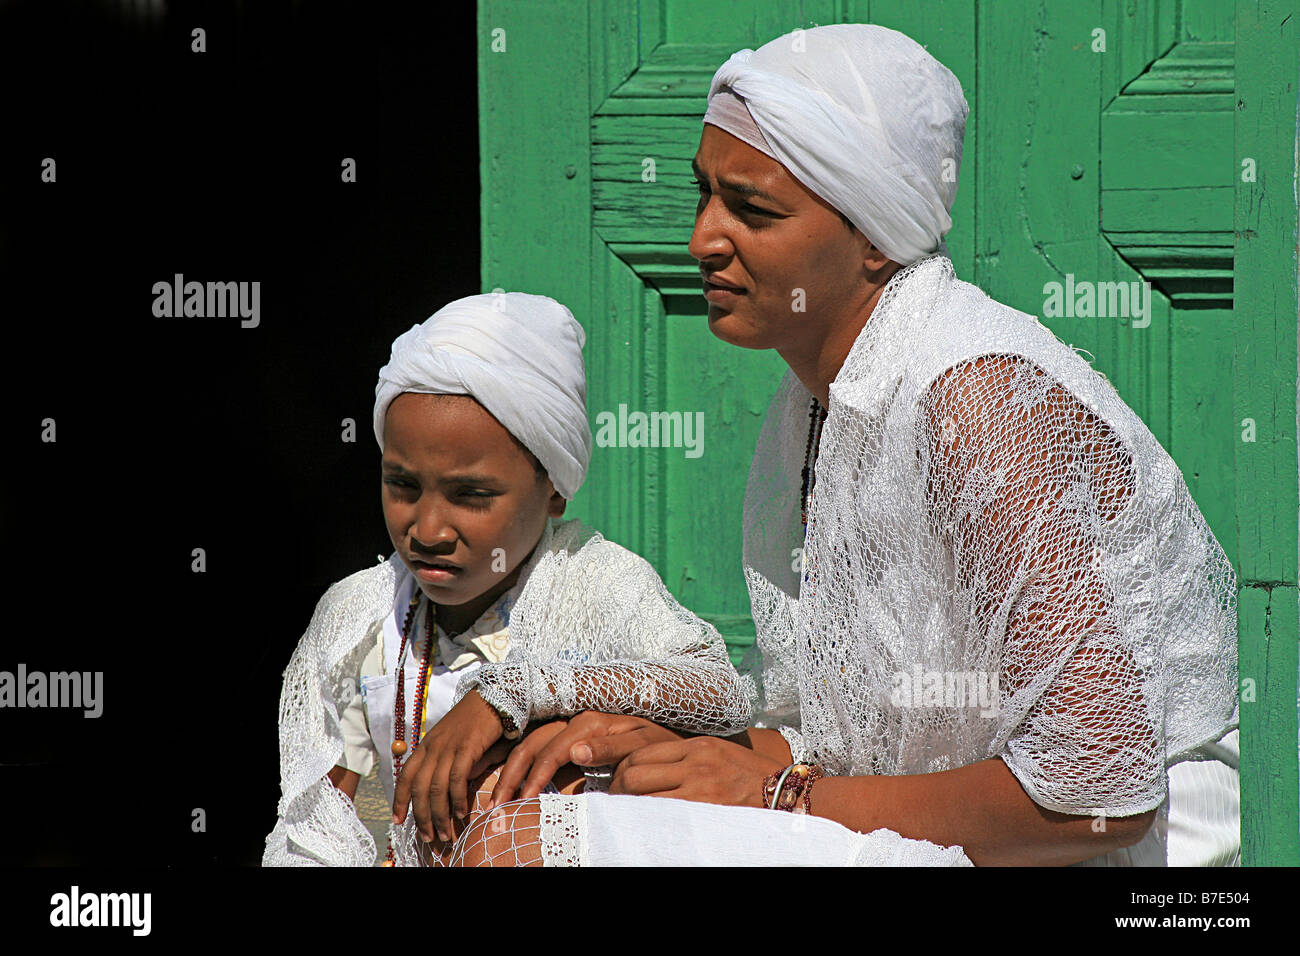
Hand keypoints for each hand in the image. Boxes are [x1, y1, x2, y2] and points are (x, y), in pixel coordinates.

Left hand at [392, 690, 503, 842]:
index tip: (397, 820)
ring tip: (444, 834)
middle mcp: (433, 746)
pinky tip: (460, 814)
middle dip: (421, 816)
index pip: (405, 776)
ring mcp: (449, 746)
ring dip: (438, 815)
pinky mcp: (467, 747)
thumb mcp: (452, 740)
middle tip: (428, 838)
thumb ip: (444, 762)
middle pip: (419, 788)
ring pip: (436, 787)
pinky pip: (457, 779)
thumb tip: (444, 789)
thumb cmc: (475, 721)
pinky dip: (457, 799)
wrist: (493, 697)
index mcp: (426, 745)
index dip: (399, 800)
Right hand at [489, 712, 684, 807]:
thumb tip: (576, 750)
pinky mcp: (569, 739)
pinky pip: (537, 750)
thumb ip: (610, 747)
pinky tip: (511, 788)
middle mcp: (574, 722)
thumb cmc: (657, 745)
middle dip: (510, 775)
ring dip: (509, 773)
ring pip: (528, 746)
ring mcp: (569, 729)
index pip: (552, 749)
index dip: (535, 776)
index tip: (523, 802)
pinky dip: (521, 769)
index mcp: (589, 722)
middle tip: (495, 806)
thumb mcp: (641, 745)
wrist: (667, 740)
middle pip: (530, 745)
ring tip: (496, 800)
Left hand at [608, 736, 785, 807]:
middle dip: (618, 789)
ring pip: (643, 795)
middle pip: (635, 772)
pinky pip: (663, 816)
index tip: (617, 781)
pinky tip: (644, 826)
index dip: (622, 768)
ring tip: (626, 816)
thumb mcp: (718, 754)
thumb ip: (686, 759)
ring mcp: (700, 787)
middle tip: (615, 802)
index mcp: (697, 746)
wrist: (786, 795)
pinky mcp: (705, 809)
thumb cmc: (751, 777)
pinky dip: (647, 821)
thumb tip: (648, 770)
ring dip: (628, 807)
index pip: (642, 752)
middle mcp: (696, 762)